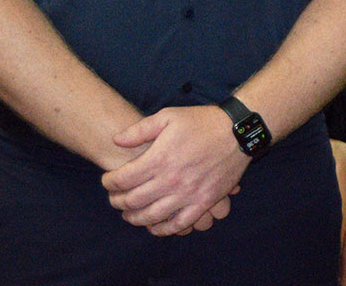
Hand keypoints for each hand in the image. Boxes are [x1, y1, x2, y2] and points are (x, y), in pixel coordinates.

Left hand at [100, 105, 249, 235]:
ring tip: (129, 213)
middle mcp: (171, 180)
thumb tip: (116, 140)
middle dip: (117, 201)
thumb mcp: (169, 116)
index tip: (107, 180)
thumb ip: (140, 129)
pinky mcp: (204, 202)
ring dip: (134, 218)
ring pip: (151, 216)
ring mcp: (188, 194)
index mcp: (160, 158)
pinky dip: (162, 229)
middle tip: (114, 198)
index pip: (122, 179)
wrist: (238, 131)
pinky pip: (179, 224)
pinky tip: (153, 226)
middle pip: (133, 200)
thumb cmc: (202, 122)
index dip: (109, 182)